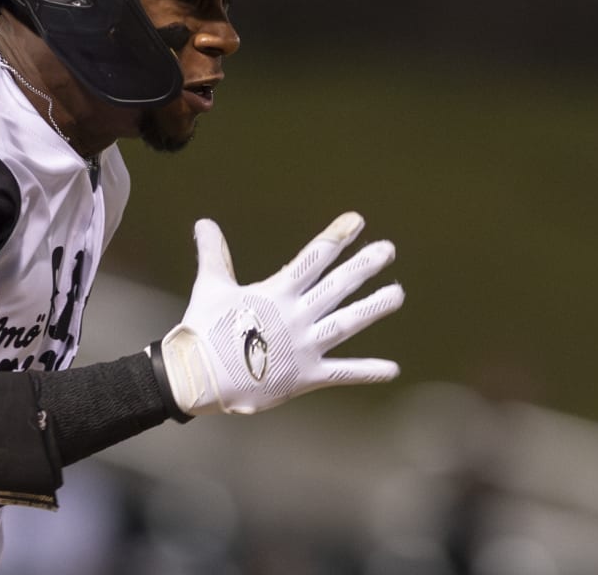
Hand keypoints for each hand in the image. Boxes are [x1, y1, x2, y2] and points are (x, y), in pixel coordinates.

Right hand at [156, 212, 403, 415]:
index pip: (312, 258)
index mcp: (276, 293)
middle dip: (364, 266)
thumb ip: (214, 254)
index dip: (336, 237)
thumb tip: (203, 222)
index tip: (357, 220)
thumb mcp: (211, 286)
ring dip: (373, 308)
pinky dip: (366, 372)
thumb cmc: (203, 330)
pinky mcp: (305, 376)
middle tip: (389, 249)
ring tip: (398, 294)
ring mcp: (303, 347)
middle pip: (337, 286)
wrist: (199, 377)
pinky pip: (341, 373)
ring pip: (346, 324)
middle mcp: (295, 316)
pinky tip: (393, 370)